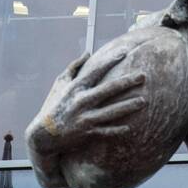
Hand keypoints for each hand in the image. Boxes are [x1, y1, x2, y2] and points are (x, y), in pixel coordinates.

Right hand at [25, 50, 147, 158]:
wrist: (43, 135)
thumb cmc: (52, 106)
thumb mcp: (60, 83)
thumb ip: (74, 67)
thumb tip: (88, 51)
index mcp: (75, 88)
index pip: (96, 71)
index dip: (111, 60)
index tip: (125, 52)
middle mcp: (81, 101)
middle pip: (109, 89)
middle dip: (127, 82)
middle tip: (143, 76)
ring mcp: (85, 118)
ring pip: (111, 111)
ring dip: (128, 106)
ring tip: (144, 101)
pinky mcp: (87, 133)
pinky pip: (106, 131)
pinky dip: (118, 130)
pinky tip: (130, 127)